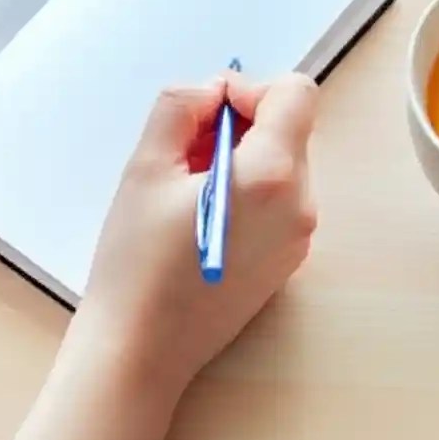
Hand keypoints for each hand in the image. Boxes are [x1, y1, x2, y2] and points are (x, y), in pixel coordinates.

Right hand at [84, 70, 318, 384]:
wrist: (142, 350)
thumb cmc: (137, 265)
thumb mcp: (146, 166)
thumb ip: (181, 107)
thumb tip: (212, 89)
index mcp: (272, 176)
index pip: (295, 93)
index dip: (250, 89)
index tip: (209, 112)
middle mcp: (300, 206)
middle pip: (290, 128)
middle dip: (240, 126)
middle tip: (186, 154)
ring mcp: (299, 237)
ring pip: (283, 164)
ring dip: (241, 159)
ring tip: (188, 191)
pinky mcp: (288, 260)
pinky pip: (279, 202)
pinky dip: (247, 193)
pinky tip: (202, 218)